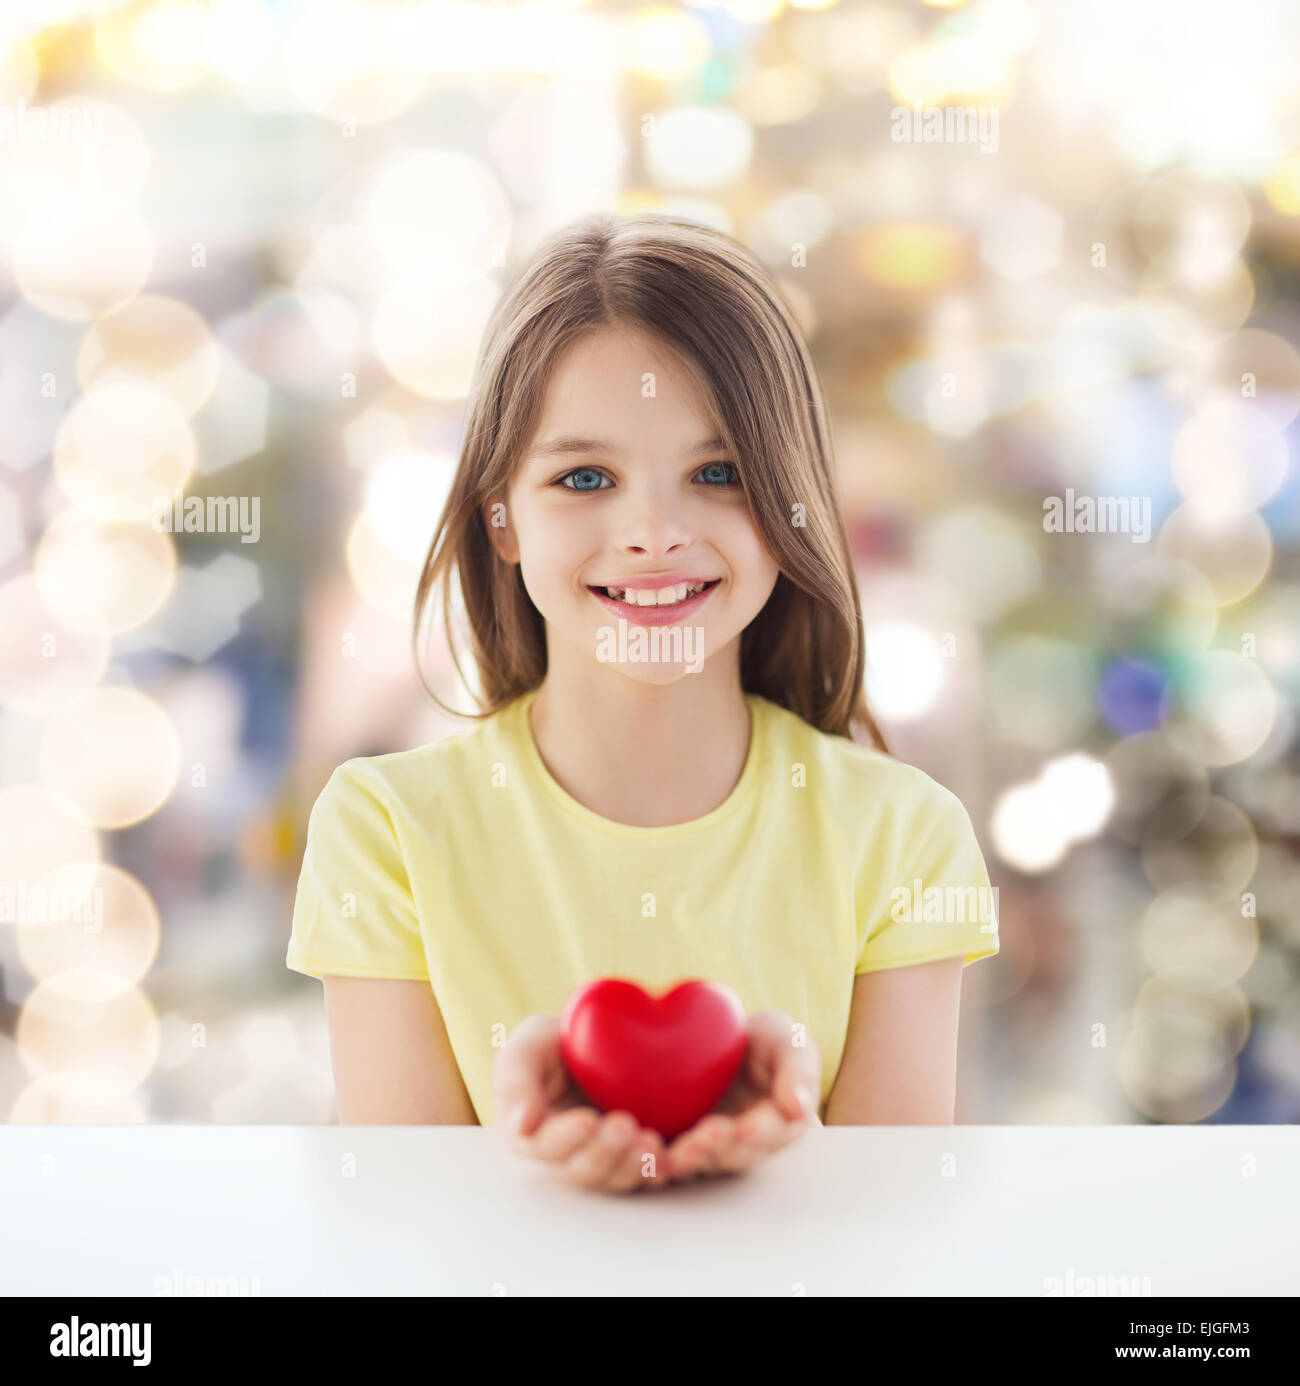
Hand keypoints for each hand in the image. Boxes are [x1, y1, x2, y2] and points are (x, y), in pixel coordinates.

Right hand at [492, 1013, 671, 1194]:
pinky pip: (647, 1175)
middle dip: (604, 1151)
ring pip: (613, 1178)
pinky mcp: (636, 1156)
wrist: (604, 1037)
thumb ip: (516, 1080)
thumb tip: (521, 1127)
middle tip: (625, 1125)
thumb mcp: (530, 1044)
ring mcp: (603, 1158)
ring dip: (632, 1166)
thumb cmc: (557, 1041)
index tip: (588, 1119)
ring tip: (651, 1143)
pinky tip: (669, 1160)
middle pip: (581, 1170)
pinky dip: (658, 1170)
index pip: (543, 1145)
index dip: (566, 1137)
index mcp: (533, 1131)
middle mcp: (567, 1153)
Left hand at [662, 1009, 821, 1182]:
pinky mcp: (677, 1145)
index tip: (747, 1127)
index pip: (775, 1134)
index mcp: (781, 1123)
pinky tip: (649, 1156)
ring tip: (678, 1153)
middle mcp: (747, 1145)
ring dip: (691, 1160)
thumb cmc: (761, 1041)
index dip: (761, 1134)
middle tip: (707, 1137)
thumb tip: (799, 1108)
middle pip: (736, 1156)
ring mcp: (712, 1149)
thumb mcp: (787, 1041)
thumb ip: (798, 1069)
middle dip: (721, 1149)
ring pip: (703, 1164)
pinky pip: (669, 1160)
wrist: (716, 1036)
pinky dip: (659, 1163)